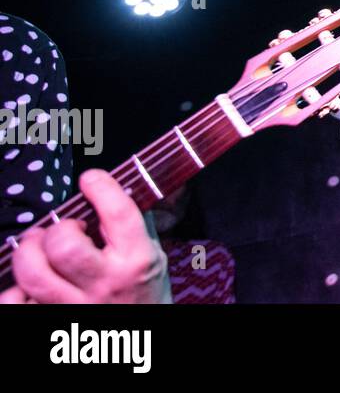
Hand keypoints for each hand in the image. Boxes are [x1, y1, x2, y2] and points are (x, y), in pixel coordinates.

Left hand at [0, 170, 170, 303]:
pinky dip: (14, 289)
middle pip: (65, 247)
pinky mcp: (50, 319)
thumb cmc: (144, 290)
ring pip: (33, 274)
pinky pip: (14, 302)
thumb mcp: (153, 254)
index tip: (90, 179)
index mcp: (135, 260)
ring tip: (38, 247)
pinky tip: (29, 281)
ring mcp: (74, 306)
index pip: (118, 214)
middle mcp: (104, 284)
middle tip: (65, 228)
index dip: (101, 188)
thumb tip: (114, 187)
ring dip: (29, 252)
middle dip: (58, 228)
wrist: (139, 331)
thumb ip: (135, 223)